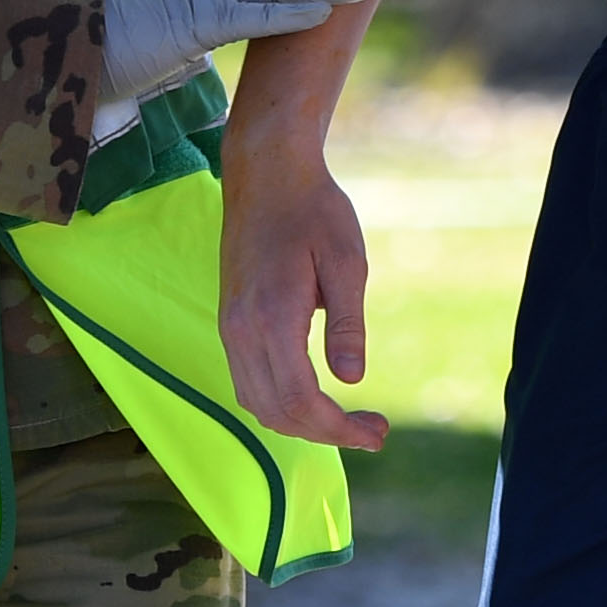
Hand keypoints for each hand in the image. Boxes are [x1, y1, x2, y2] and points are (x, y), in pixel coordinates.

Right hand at [218, 130, 389, 449]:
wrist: (267, 173)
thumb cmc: (314, 210)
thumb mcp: (347, 261)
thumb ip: (347, 324)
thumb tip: (352, 380)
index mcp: (272, 317)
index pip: (300, 400)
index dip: (338, 428)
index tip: (377, 433)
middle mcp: (241, 330)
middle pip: (275, 412)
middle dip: (325, 434)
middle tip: (373, 431)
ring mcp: (229, 326)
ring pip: (255, 403)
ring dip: (299, 422)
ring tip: (347, 419)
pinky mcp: (229, 320)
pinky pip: (246, 381)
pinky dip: (278, 402)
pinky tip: (313, 395)